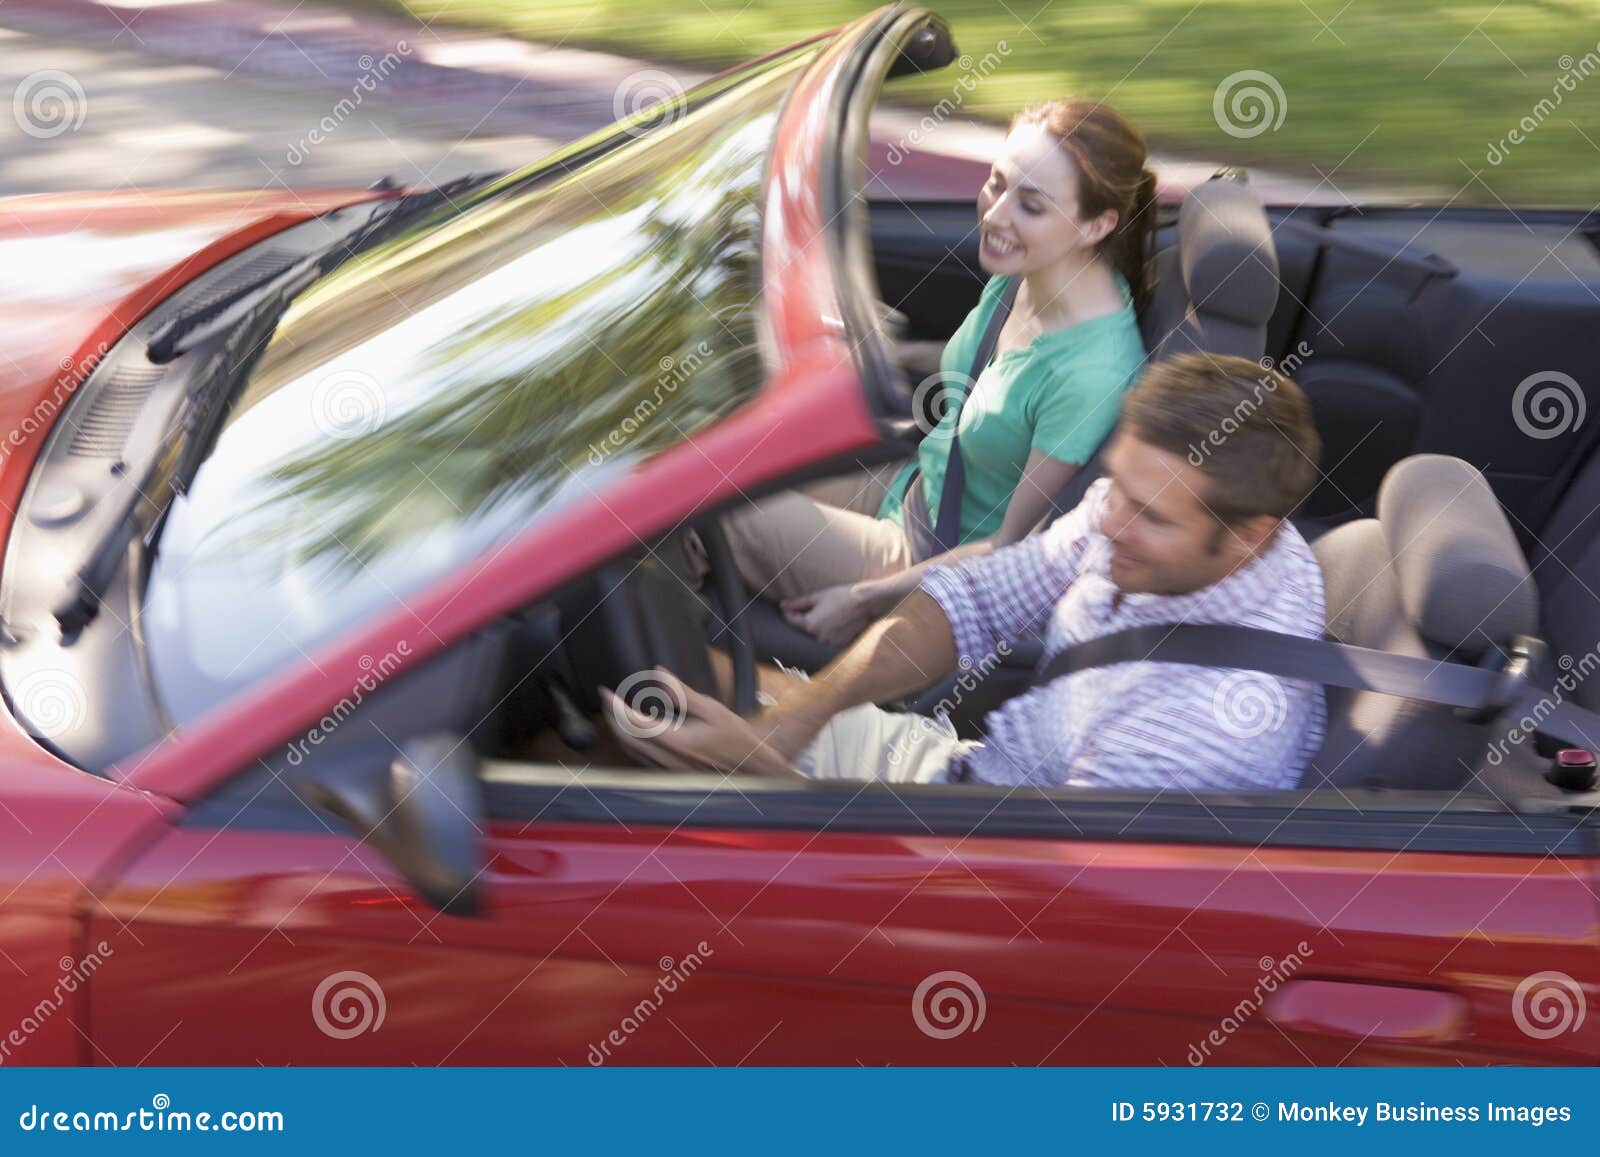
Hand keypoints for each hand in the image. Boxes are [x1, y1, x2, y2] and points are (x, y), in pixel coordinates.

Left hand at [602, 667, 798, 777]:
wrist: (750, 770)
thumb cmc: (735, 740)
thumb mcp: (712, 709)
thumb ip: (682, 693)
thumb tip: (659, 674)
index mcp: (675, 740)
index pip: (633, 722)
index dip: (615, 706)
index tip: (606, 692)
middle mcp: (666, 758)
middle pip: (625, 737)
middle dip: (611, 717)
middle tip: (606, 698)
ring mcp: (665, 769)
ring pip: (629, 750)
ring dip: (618, 730)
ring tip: (615, 711)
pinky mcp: (668, 773)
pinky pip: (639, 758)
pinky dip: (630, 742)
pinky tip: (633, 731)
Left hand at [781, 582, 875, 644]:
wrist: (865, 603)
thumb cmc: (841, 597)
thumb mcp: (817, 596)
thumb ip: (797, 602)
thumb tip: (782, 605)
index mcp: (810, 625)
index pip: (790, 620)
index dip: (787, 611)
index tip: (787, 604)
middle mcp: (818, 637)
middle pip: (802, 628)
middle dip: (801, 618)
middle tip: (804, 606)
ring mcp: (829, 642)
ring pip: (815, 633)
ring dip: (814, 625)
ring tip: (822, 612)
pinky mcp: (839, 643)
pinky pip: (826, 637)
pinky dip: (825, 630)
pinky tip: (832, 619)